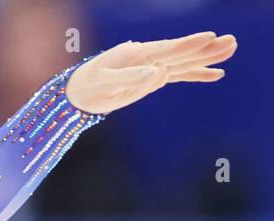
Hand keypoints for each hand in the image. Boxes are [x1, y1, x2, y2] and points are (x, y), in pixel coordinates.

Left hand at [66, 31, 236, 114]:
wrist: (78, 93)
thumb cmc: (87, 85)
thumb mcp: (103, 82)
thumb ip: (129, 77)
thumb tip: (157, 71)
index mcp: (136, 54)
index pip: (167, 49)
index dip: (188, 44)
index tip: (209, 38)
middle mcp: (148, 58)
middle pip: (182, 53)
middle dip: (206, 49)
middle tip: (231, 42)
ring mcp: (152, 67)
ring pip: (184, 62)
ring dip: (207, 58)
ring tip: (231, 50)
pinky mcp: (152, 79)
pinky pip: (178, 75)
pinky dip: (196, 74)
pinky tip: (215, 74)